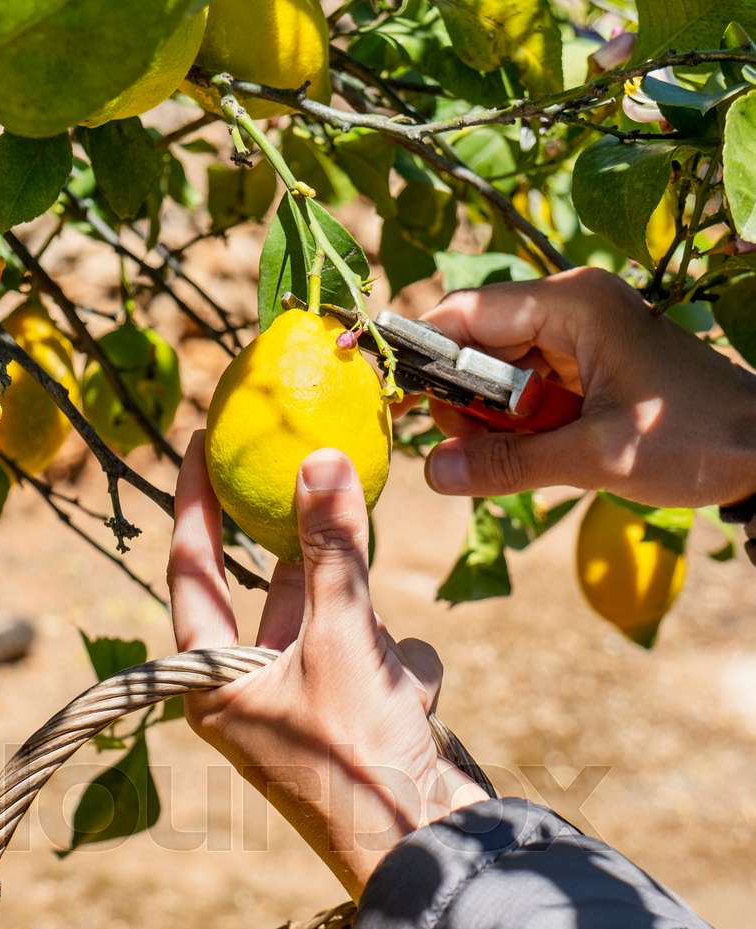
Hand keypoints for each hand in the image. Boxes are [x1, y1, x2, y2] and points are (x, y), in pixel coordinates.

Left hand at [168, 434, 485, 899]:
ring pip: (342, 624)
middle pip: (276, 593)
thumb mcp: (342, 639)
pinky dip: (403, 675)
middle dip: (311, 558)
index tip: (199, 439)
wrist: (423, 850)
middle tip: (321, 480)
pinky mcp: (356, 720)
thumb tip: (321, 460)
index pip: (193, 572)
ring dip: (374, 635)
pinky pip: (381, 661)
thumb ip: (331, 550)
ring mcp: (306, 707)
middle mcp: (250, 693)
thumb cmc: (358, 758)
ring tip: (390, 676)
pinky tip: (415, 708)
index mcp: (214, 680)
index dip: (196, 502)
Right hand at [409, 267, 755, 508]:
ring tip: (498, 458)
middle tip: (457, 449)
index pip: (466, 313)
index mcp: (573, 305)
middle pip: (477, 339)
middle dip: (458, 396)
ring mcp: (582, 334)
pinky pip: (530, 386)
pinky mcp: (591, 363)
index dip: (421, 352)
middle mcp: (572, 306)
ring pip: (500, 368)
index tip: (388, 395)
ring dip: (489, 415)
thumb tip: (431, 473)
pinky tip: (526, 453)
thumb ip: (507, 464)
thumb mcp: (593, 459)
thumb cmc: (691, 441)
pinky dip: (518, 421)